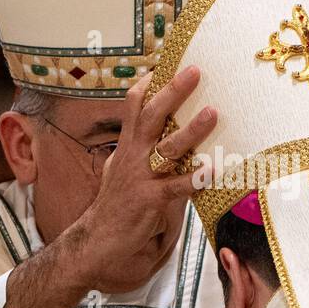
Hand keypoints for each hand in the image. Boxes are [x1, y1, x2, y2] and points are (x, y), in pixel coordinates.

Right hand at [4, 68, 215, 307]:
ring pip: (168, 147)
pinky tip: (213, 170)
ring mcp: (141, 177)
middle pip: (152, 115)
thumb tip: (153, 139)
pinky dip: (196, 178)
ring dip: (192, 129)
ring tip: (213, 112)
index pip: (133, 107)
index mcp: (126, 147)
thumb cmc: (114, 206)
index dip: (147, 86)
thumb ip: (136, 153)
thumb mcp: (121, 171)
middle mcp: (132, 156)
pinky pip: (177, 187)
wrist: (95, 242)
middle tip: (195, 71)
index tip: (164, 65)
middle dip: (173, 91)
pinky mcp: (150, 200)